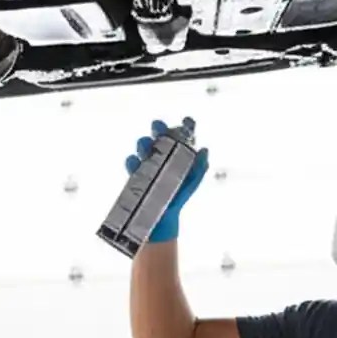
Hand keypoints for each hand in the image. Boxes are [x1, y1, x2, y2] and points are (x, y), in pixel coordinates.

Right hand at [124, 118, 209, 242]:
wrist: (163, 217)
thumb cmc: (178, 195)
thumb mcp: (192, 181)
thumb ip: (200, 167)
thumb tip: (205, 149)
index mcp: (177, 152)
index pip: (181, 134)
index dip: (185, 125)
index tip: (188, 121)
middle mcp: (162, 153)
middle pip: (159, 135)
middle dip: (159, 128)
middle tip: (158, 127)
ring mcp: (148, 162)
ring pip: (144, 146)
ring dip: (144, 143)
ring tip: (147, 147)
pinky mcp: (135, 174)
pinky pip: (131, 163)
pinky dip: (132, 160)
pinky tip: (135, 161)